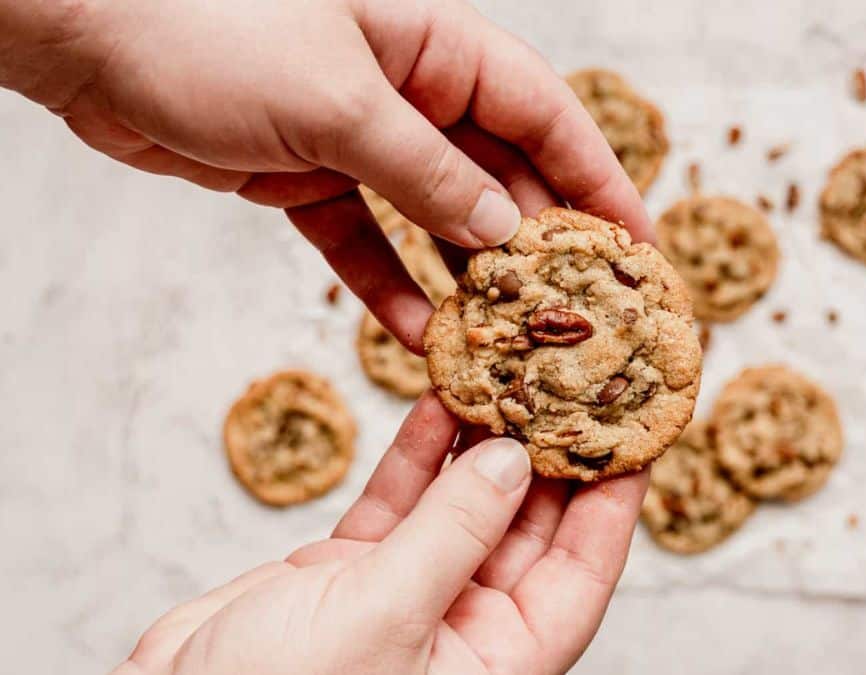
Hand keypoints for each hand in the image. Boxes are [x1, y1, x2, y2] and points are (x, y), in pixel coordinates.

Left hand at [1, 0, 649, 349]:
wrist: (89, 38)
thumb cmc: (211, 28)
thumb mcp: (339, 104)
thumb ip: (429, 174)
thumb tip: (506, 235)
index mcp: (436, 44)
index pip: (544, 113)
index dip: (597, 178)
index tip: (638, 244)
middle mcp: (410, 90)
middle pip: (499, 174)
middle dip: (536, 246)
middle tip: (577, 316)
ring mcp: (361, 137)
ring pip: (437, 218)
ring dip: (467, 279)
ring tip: (505, 343)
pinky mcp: (309, 178)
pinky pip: (367, 243)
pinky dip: (390, 288)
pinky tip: (419, 337)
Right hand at [112, 393, 648, 674]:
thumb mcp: (383, 619)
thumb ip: (452, 535)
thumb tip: (513, 462)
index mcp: (499, 658)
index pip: (582, 569)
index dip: (614, 499)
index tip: (636, 429)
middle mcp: (464, 625)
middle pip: (529, 524)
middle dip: (548, 450)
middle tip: (572, 375)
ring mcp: (409, 593)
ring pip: (463, 501)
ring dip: (482, 438)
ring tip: (509, 368)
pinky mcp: (354, 571)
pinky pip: (404, 500)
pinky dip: (419, 451)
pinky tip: (440, 398)